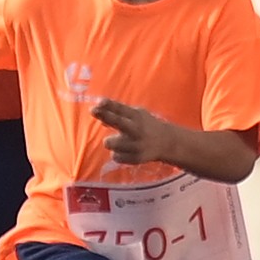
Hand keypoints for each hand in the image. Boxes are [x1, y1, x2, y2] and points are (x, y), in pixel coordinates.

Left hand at [91, 98, 205, 174]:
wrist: (166, 142)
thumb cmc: (146, 125)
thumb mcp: (136, 115)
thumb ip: (118, 113)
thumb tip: (98, 111)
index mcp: (137, 116)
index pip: (121, 109)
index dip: (109, 105)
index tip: (99, 102)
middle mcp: (137, 129)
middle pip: (118, 122)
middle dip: (106, 116)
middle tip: (93, 110)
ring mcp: (137, 145)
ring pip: (110, 143)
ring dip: (111, 142)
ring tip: (121, 141)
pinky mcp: (136, 158)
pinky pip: (116, 156)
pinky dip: (118, 154)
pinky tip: (127, 150)